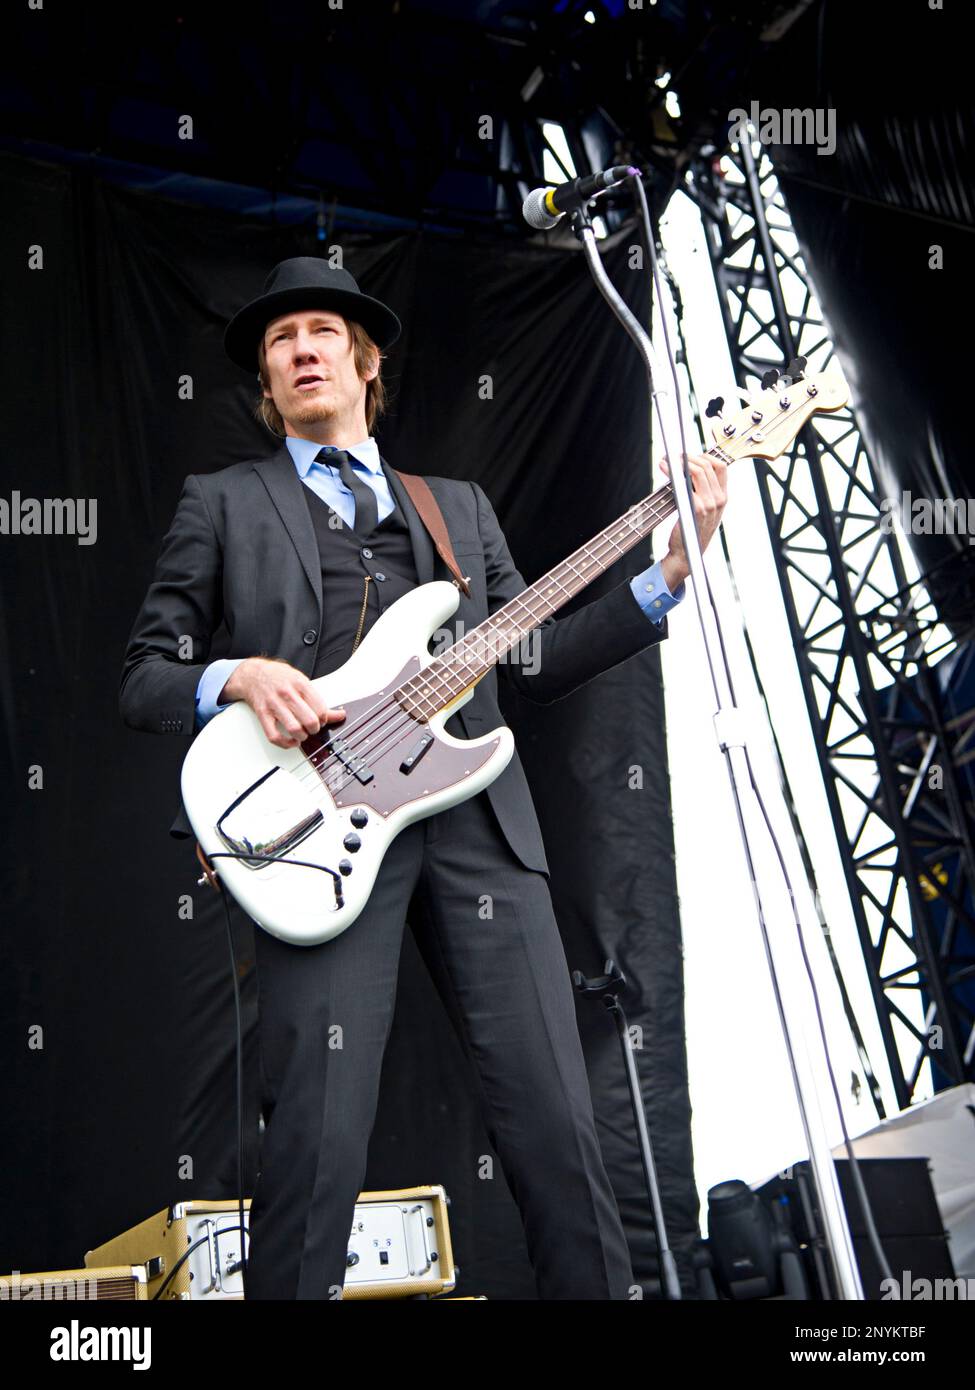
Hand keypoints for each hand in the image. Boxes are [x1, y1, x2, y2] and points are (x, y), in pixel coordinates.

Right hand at [221, 657, 345, 748]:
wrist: (252, 674)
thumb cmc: (278, 677)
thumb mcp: (301, 681)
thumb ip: (318, 699)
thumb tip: (339, 715)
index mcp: (300, 684)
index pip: (320, 708)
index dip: (324, 719)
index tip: (322, 720)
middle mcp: (287, 694)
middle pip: (309, 720)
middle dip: (315, 729)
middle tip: (313, 728)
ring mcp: (274, 705)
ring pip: (294, 729)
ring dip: (302, 736)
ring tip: (302, 734)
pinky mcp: (263, 715)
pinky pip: (274, 736)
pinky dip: (285, 744)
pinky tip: (291, 742)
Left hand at [658, 451, 727, 591]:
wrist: (686, 554)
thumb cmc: (691, 530)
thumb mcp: (703, 509)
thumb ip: (700, 491)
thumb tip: (686, 469)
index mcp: (723, 497)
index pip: (721, 466)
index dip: (705, 456)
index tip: (689, 456)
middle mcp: (720, 499)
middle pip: (708, 465)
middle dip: (688, 456)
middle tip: (672, 456)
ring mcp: (710, 504)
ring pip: (698, 471)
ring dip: (679, 462)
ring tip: (665, 461)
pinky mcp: (697, 509)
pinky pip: (686, 483)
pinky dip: (673, 472)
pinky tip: (664, 469)